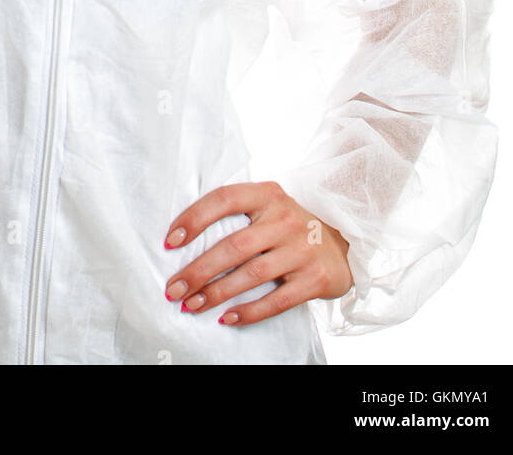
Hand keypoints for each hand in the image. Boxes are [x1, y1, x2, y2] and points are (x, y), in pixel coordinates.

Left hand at [162, 180, 352, 326]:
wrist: (342, 244)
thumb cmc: (289, 227)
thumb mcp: (267, 207)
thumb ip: (236, 215)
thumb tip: (184, 240)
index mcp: (267, 195)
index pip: (224, 200)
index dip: (194, 219)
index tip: (170, 241)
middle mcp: (285, 219)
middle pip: (233, 246)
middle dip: (198, 271)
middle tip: (174, 289)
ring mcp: (302, 249)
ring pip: (251, 275)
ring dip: (216, 293)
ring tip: (192, 305)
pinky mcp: (315, 279)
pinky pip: (276, 301)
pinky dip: (249, 312)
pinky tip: (227, 318)